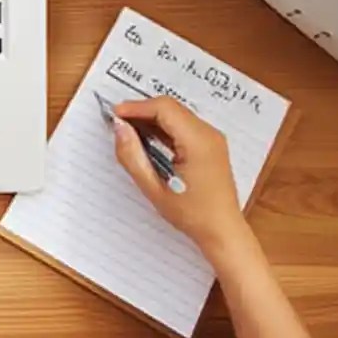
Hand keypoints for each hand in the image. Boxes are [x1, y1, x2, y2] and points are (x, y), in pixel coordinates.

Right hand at [112, 97, 247, 254]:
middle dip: (142, 112)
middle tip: (118, 124)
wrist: (222, 230)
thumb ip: (132, 155)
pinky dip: (163, 128)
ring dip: (151, 119)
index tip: (115, 115)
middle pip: (170, 108)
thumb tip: (119, 128)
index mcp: (198, 141)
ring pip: (175, 114)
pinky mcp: (210, 144)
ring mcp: (212, 138)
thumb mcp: (154, 187)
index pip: (163, 108)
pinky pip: (183, 125)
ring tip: (129, 134)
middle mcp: (209, 134)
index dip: (136, 107)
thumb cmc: (192, 214)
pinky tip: (148, 142)